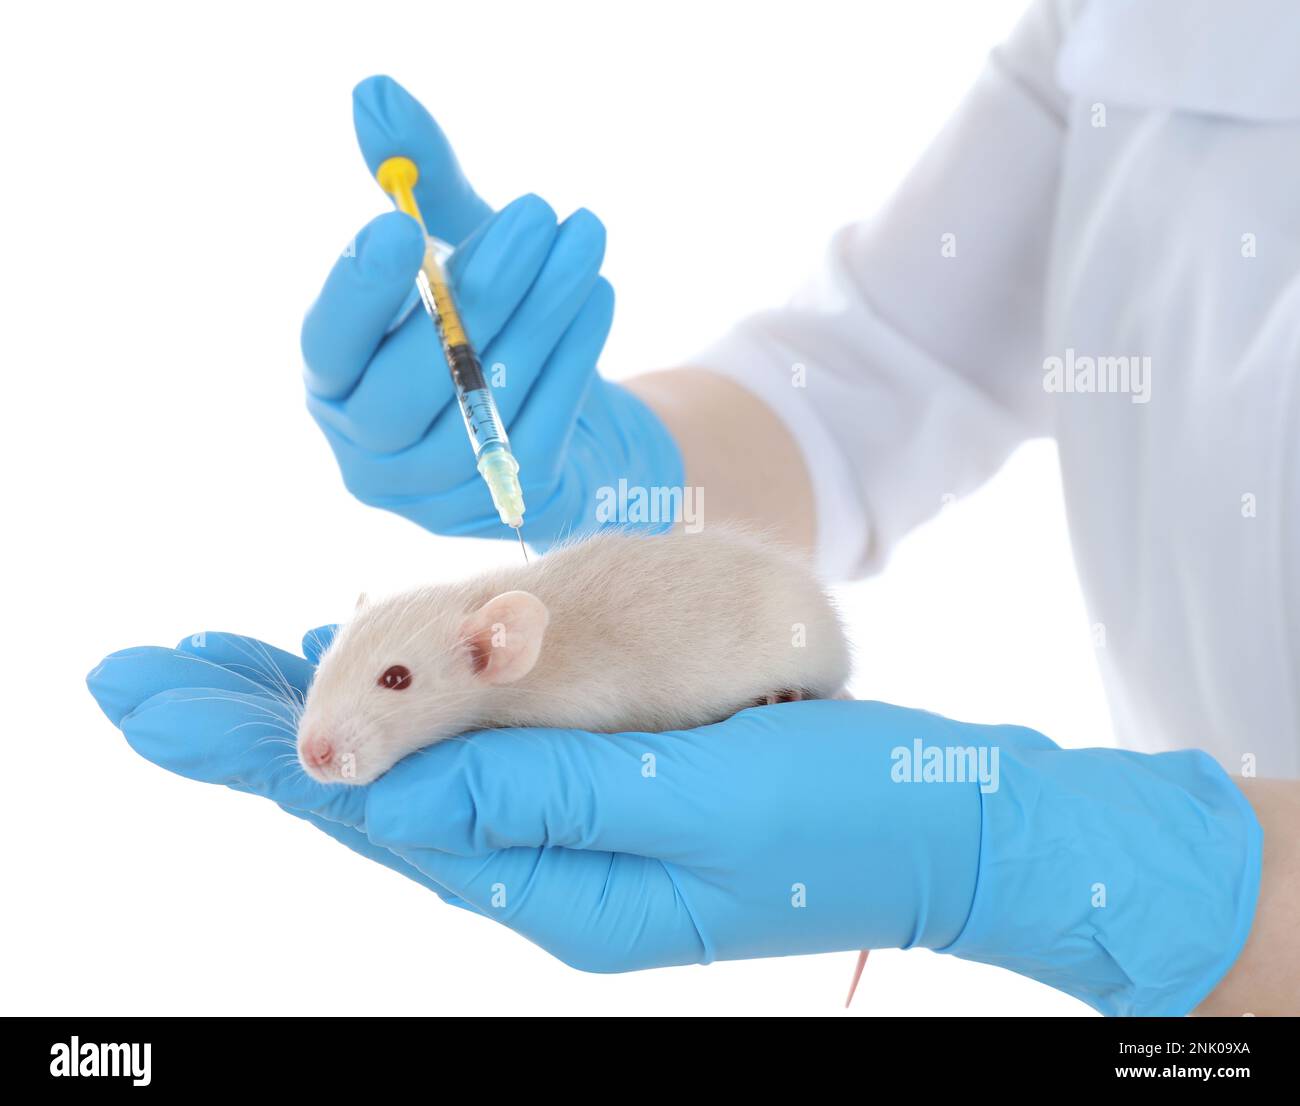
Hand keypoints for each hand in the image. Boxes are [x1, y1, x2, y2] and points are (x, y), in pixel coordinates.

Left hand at [86, 632, 1259, 1014]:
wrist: (941, 821)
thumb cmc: (839, 817)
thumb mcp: (694, 812)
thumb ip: (540, 798)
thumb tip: (387, 790)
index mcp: (555, 889)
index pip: (372, 818)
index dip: (256, 752)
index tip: (149, 695)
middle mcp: (544, 873)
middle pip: (368, 800)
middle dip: (246, 736)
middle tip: (134, 677)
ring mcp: (574, 838)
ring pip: (411, 776)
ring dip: (311, 721)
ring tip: (213, 675)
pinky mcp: (606, 796)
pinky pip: (474, 759)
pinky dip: (401, 714)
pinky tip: (365, 685)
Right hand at [301, 75, 682, 544]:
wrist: (562, 423)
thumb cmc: (488, 325)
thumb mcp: (457, 249)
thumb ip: (416, 182)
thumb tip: (375, 94)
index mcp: (336, 384)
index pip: (328, 344)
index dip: (358, 292)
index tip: (400, 226)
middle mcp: (371, 450)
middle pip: (412, 381)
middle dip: (481, 290)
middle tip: (537, 213)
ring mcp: (438, 491)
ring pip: (488, 401)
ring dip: (544, 311)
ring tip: (585, 237)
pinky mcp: (507, 503)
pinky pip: (542, 424)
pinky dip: (574, 353)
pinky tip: (598, 291)